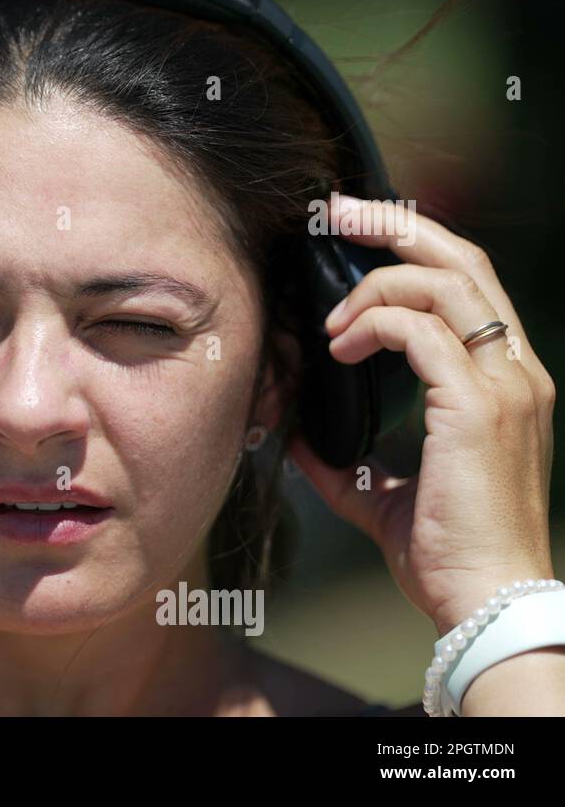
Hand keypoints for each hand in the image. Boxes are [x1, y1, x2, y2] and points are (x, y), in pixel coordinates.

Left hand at [289, 194, 555, 633]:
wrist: (483, 599)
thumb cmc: (446, 552)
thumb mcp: (383, 495)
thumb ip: (345, 464)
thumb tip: (298, 443)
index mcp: (502, 382)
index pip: (467, 283)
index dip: (413, 247)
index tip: (352, 236)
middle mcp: (514, 371)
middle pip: (464, 258)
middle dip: (395, 223)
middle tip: (335, 213)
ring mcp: (503, 384)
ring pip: (445, 280)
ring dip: (374, 282)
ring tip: (329, 321)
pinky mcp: (477, 406)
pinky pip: (422, 330)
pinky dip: (373, 323)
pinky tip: (338, 347)